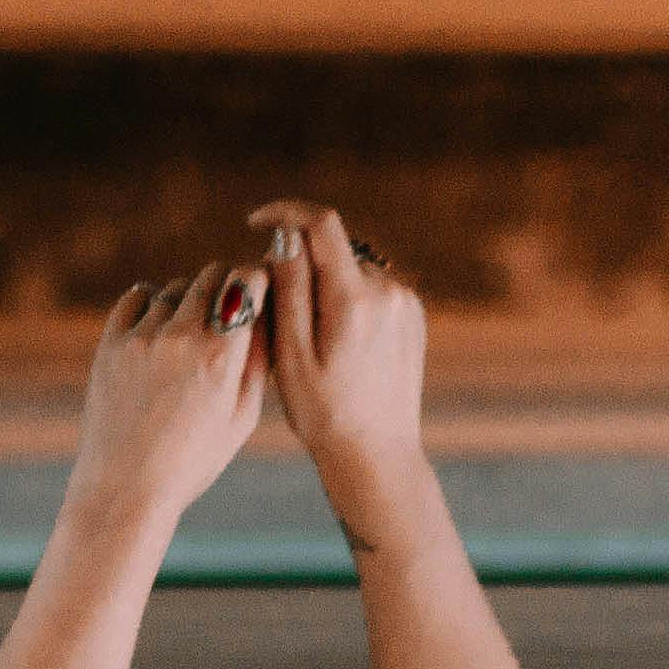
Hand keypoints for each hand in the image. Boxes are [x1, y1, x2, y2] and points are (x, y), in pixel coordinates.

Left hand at [64, 258, 271, 530]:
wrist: (127, 488)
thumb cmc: (193, 460)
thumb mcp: (242, 418)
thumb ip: (258, 359)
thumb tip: (267, 310)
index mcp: (223, 356)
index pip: (247, 280)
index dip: (257, 278)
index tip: (257, 287)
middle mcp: (183, 337)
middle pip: (212, 275)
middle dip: (225, 284)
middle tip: (226, 307)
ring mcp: (143, 337)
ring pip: (175, 288)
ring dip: (187, 300)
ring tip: (189, 336)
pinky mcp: (111, 343)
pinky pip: (138, 297)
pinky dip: (151, 303)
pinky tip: (157, 328)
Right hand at [245, 201, 426, 492]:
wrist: (377, 455)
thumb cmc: (324, 414)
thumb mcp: (291, 357)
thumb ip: (288, 290)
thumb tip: (286, 238)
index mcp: (354, 300)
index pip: (322, 224)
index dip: (285, 212)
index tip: (256, 222)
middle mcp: (387, 292)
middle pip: (333, 250)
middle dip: (301, 264)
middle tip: (279, 313)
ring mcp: (405, 302)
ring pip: (351, 269)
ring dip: (325, 285)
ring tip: (311, 341)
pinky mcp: (413, 314)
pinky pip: (370, 289)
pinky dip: (347, 300)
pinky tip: (340, 346)